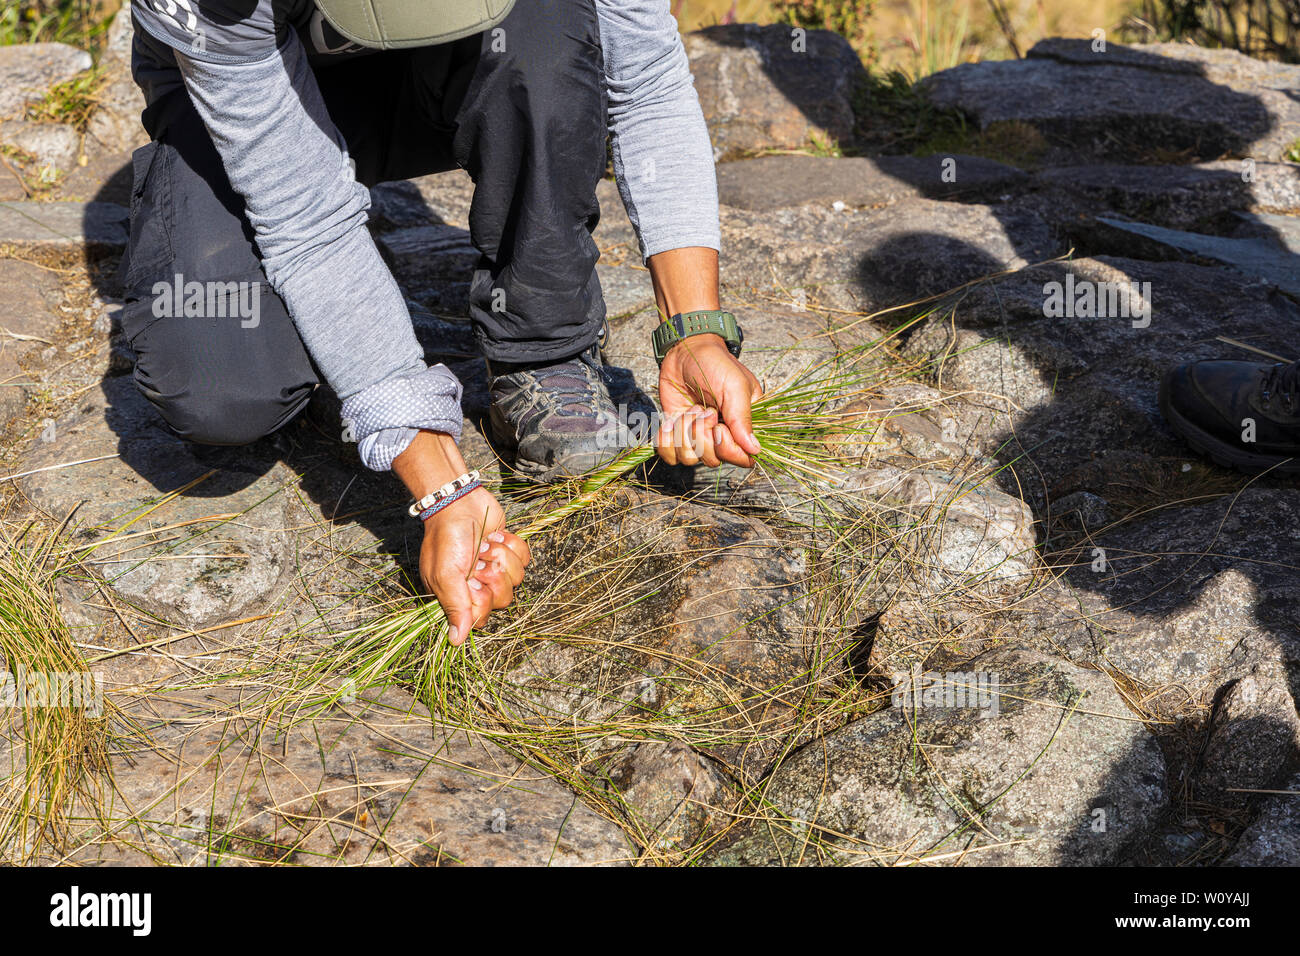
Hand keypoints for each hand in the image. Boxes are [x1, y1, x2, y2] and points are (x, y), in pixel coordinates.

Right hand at [393, 430, 529, 644]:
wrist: (458, 501)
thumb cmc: (448, 538)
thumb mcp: (446, 574)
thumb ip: (455, 606)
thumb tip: (456, 641)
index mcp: (457, 595)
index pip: (481, 617)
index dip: (482, 599)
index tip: (473, 580)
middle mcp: (476, 586)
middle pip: (503, 600)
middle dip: (495, 575)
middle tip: (480, 559)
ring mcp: (495, 568)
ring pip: (517, 579)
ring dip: (503, 557)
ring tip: (486, 544)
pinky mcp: (509, 552)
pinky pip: (526, 560)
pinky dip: (513, 545)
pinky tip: (497, 536)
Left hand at [657, 333, 762, 467]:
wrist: (685, 351)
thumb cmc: (715, 364)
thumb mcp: (735, 387)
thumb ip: (742, 419)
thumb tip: (754, 451)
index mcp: (743, 426)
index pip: (742, 458)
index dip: (726, 448)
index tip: (718, 426)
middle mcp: (722, 436)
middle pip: (713, 460)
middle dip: (701, 434)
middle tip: (703, 409)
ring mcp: (698, 437)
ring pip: (689, 459)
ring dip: (684, 432)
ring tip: (689, 410)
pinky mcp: (677, 435)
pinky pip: (670, 455)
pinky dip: (666, 441)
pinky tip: (670, 422)